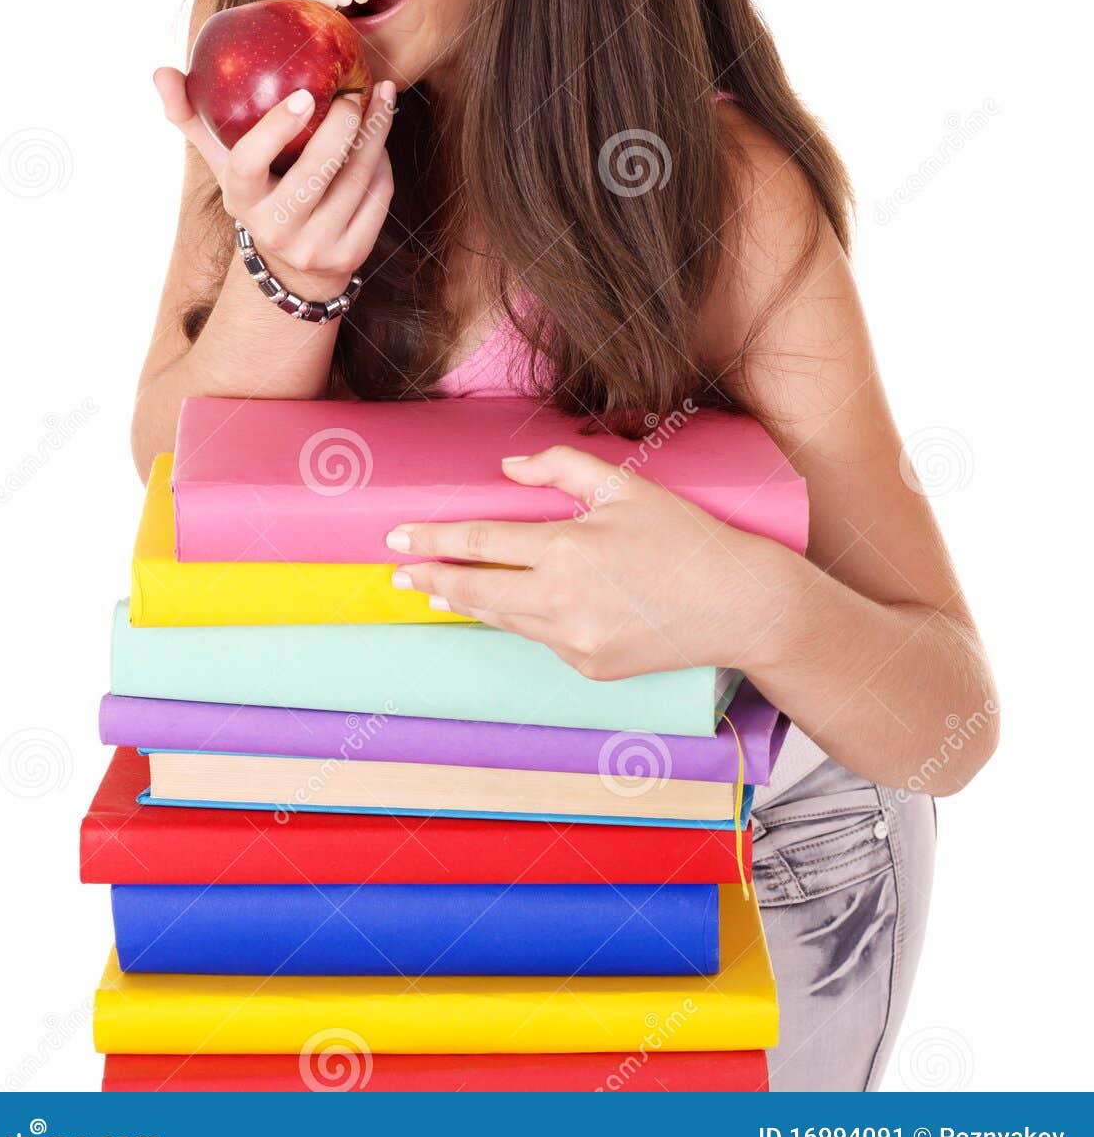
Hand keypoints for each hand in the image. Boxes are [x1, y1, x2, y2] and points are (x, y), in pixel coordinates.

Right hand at [153, 67, 396, 298]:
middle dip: (344, 124)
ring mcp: (315, 247)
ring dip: (375, 135)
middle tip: (355, 92)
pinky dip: (383, 164)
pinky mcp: (350, 256)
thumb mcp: (225, 164)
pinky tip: (381, 142)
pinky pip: (377, 197)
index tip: (305, 94)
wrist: (293, 268)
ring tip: (380, 102)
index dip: (275, 128)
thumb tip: (162, 72)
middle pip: (316, 170)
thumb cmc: (260, 194)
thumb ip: (193, 119)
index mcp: (241, 201)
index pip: (249, 164)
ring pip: (356, 180)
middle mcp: (276, 230)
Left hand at [385, 443, 792, 679]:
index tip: (398, 538)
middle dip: (431, 579)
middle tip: (398, 572)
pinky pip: (543, 639)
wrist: (738, 605)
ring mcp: (574, 641)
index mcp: (567, 549)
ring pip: (504, 618)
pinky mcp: (590, 668)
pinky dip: (525, 620)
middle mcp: (562, 601)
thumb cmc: (685, 538)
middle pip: (475, 590)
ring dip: (467, 604)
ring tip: (437, 592)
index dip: (433, 541)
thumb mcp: (627, 486)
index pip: (479, 543)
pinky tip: (513, 608)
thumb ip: (562, 469)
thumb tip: (509, 468)